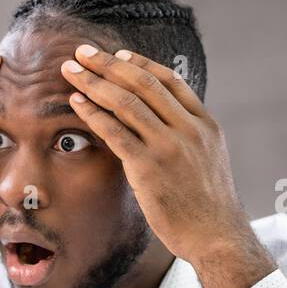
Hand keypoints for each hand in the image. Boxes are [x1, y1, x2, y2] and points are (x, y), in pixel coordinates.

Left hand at [61, 45, 274, 287]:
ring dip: (93, 82)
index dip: (140, 64)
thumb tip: (166, 127)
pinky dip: (93, 113)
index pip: (170, 80)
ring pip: (126, 102)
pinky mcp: (148, 167)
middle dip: (108, 63)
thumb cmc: (209, 207)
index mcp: (205, 124)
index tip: (118, 55)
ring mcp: (169, 146)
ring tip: (70, 70)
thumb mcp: (208, 162)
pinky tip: (76, 103)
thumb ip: (189, 139)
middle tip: (83, 50)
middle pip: (143, 83)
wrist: (217, 237)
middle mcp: (188, 129)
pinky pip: (115, 132)